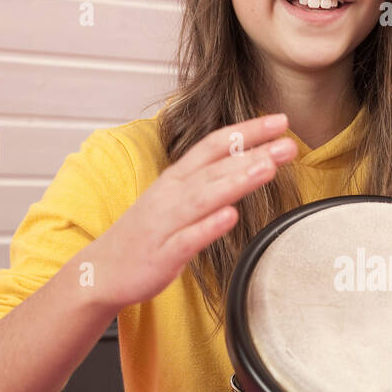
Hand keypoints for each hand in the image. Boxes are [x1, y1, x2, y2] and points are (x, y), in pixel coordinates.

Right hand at [89, 113, 297, 309]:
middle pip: (216, 168)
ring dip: (237, 181)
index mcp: (176, 178)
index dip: (247, 131)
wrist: (102, 271)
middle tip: (289, 143)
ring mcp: (166, 223)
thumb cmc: (146, 235)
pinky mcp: (163, 254)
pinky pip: (188, 239)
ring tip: (267, 168)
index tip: (280, 121)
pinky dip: (209, 227)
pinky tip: (230, 216)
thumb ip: (208, 181)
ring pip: (205, 197)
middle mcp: (171, 195)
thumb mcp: (176, 199)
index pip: (214, 144)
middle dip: (253, 153)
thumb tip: (247, 162)